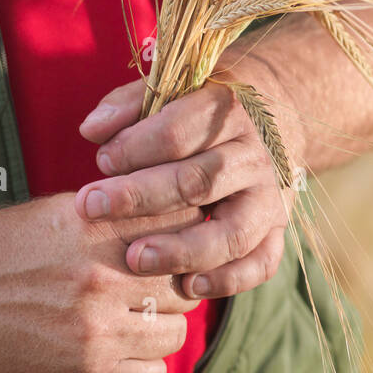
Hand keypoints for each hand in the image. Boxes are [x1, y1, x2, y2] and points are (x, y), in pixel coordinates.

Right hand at [0, 193, 204, 372]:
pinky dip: (145, 367)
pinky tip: (125, 354)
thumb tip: (181, 216)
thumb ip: (122, 214)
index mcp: (101, 233)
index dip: (187, 239)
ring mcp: (97, 335)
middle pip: (184, 286)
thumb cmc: (6, 249)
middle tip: (152, 291)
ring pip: (174, 334)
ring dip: (162, 328)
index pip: (183, 231)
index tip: (176, 248)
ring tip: (137, 323)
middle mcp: (103, 282)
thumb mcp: (64, 212)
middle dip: (174, 287)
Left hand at [73, 50, 300, 300]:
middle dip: (140, 198)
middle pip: (198, 181)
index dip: (135, 148)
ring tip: (135, 258)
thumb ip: (130, 104)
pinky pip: (263, 262)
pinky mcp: (279, 227)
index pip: (179, 132)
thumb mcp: (175, 86)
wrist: (281, 110)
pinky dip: (230, 279)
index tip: (102, 161)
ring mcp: (271, 195)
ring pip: (233, 230)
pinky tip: (189, 286)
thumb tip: (92, 131)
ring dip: (182, 249)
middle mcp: (255, 154)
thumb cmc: (206, 106)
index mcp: (228, 109)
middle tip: (92, 208)